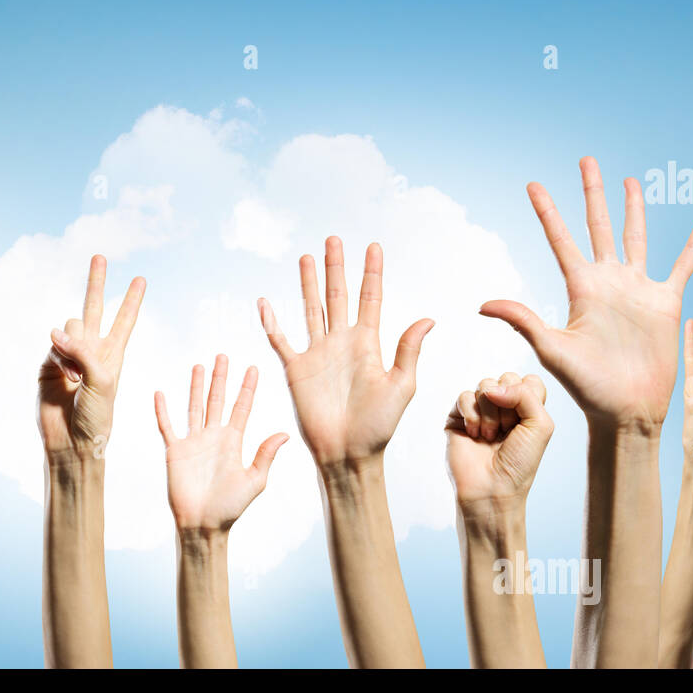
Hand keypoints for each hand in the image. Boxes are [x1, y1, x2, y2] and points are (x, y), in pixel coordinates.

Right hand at [38, 255, 145, 459]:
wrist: (72, 443)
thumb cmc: (96, 418)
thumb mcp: (101, 382)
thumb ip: (81, 353)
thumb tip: (54, 331)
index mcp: (113, 356)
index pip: (124, 321)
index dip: (131, 300)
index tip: (141, 279)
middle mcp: (91, 352)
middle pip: (94, 309)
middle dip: (96, 283)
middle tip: (100, 256)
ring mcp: (68, 357)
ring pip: (68, 328)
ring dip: (72, 346)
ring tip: (77, 376)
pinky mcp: (47, 366)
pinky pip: (52, 347)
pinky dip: (59, 358)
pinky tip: (66, 378)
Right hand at [155, 355, 288, 531]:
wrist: (203, 525)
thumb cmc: (230, 507)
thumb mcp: (254, 481)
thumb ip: (265, 456)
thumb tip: (284, 433)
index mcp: (234, 442)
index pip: (242, 408)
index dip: (247, 388)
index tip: (254, 368)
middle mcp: (214, 437)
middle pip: (218, 400)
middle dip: (221, 378)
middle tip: (224, 355)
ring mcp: (194, 442)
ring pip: (195, 407)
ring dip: (196, 387)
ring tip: (200, 365)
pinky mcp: (175, 451)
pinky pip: (168, 426)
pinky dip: (163, 410)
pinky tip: (161, 393)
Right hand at [258, 237, 433, 466]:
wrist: (348, 453)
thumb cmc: (379, 426)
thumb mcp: (401, 386)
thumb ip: (408, 350)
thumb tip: (428, 318)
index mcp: (369, 345)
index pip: (371, 299)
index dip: (371, 273)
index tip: (373, 246)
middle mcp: (342, 343)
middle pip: (338, 296)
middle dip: (337, 268)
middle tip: (334, 239)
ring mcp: (318, 354)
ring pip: (311, 310)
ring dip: (308, 284)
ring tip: (307, 257)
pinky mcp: (297, 370)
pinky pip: (281, 340)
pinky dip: (272, 322)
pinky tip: (264, 303)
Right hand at [445, 373, 553, 512]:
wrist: (492, 489)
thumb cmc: (519, 463)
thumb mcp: (540, 425)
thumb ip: (526, 394)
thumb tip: (492, 388)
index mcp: (526, 408)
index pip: (529, 380)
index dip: (527, 397)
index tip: (524, 422)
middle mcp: (503, 407)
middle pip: (506, 378)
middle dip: (508, 406)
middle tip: (506, 432)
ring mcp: (480, 410)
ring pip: (484, 386)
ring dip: (490, 414)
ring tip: (489, 437)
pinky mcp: (457, 417)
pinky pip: (464, 396)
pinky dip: (472, 416)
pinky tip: (474, 435)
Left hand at [480, 157, 692, 427]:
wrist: (625, 410)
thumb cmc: (586, 387)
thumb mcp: (551, 350)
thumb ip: (523, 320)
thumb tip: (483, 304)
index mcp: (580, 289)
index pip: (560, 240)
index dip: (547, 212)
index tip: (533, 184)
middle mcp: (607, 283)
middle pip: (598, 227)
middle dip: (592, 194)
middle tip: (587, 160)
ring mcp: (637, 291)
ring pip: (636, 238)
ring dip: (633, 209)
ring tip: (631, 181)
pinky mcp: (666, 303)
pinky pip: (681, 267)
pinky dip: (691, 247)